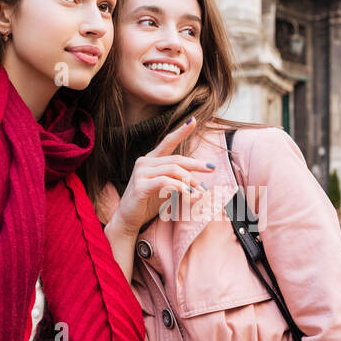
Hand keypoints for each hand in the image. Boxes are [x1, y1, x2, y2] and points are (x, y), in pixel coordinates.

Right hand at [109, 118, 212, 236]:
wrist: (129, 219)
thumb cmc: (148, 203)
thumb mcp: (168, 191)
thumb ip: (182, 185)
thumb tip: (202, 187)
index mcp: (151, 160)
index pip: (168, 141)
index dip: (181, 131)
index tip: (194, 120)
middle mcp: (144, 162)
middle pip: (176, 158)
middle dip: (195, 164)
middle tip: (211, 168)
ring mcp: (141, 173)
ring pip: (172, 169)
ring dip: (189, 179)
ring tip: (200, 190)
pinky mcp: (140, 185)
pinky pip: (165, 182)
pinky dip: (179, 187)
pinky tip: (189, 193)